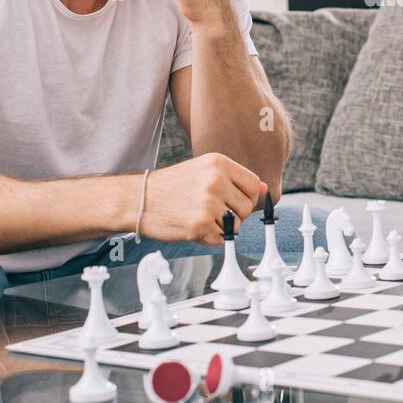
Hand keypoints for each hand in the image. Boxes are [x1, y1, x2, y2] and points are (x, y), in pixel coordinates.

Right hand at [138, 152, 266, 245]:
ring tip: (197, 217)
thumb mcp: (203, 171)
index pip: (254, 185)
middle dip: (233, 215)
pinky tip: (191, 227)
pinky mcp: (200, 224)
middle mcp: (216, 180)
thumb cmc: (172, 187)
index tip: (230, 200)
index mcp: (219, 163)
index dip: (246, 197)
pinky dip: (208, 238)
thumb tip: (265, 189)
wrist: (138, 199)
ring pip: (235, 225)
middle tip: (209, 211)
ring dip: (220, 228)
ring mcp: (208, 203)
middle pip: (247, 208)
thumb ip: (234, 180)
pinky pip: (220, 239)